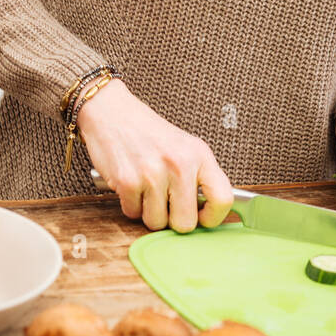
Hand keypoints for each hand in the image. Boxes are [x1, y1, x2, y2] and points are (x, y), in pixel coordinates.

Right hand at [76, 79, 233, 231]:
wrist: (111, 112)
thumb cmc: (147, 132)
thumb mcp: (184, 147)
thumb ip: (198, 177)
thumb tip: (206, 215)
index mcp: (199, 154)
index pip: (223, 198)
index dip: (213, 217)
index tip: (202, 217)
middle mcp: (180, 164)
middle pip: (186, 223)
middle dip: (173, 219)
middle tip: (165, 202)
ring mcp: (153, 173)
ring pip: (156, 223)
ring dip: (148, 211)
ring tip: (146, 187)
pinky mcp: (128, 181)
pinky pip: (132, 214)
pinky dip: (130, 204)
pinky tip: (131, 183)